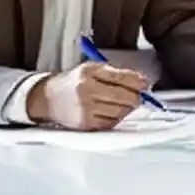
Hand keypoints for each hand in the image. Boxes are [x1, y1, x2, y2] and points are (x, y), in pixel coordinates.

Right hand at [27, 62, 148, 130]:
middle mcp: (87, 91)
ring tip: (120, 102)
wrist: (48, 98)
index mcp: (90, 73)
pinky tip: (110, 110)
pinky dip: (117, 117)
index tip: (146, 84)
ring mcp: (86, 110)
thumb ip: (117, 73)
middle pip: (125, 97)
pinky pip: (112, 122)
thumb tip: (143, 82)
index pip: (122, 78)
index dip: (138, 82)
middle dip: (136, 96)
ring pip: (121, 111)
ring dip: (127, 107)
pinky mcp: (86, 125)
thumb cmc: (74, 82)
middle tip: (138, 95)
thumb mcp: (92, 69)